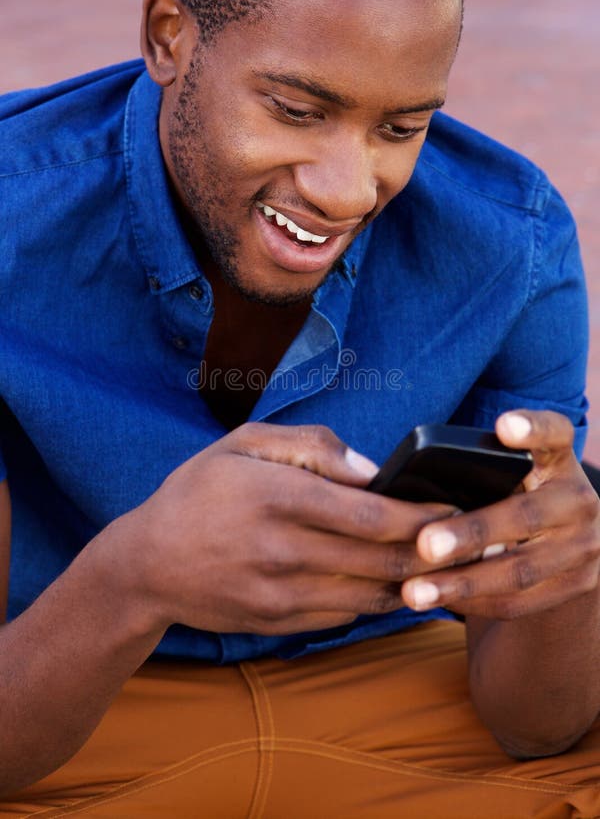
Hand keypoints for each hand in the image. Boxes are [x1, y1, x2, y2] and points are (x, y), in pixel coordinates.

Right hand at [124, 423, 453, 635]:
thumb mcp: (243, 444)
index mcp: (279, 497)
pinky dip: (382, 601)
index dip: (424, 516)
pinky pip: (347, 615)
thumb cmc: (198, 492)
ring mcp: (282, 595)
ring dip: (416, 581)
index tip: (455, 508)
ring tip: (447, 562)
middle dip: (435, 550)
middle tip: (468, 537)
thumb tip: (372, 470)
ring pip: (372, 594)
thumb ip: (311, 446)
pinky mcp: (279, 623)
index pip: (373, 515)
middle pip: (383, 559)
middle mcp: (284, 551)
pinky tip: (401, 586)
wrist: (146, 565)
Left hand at [401, 410, 599, 618]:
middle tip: (425, 544)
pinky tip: (438, 601)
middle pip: (524, 516)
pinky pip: (519, 602)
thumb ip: (477, 471)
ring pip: (519, 570)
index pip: (555, 433)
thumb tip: (406, 489)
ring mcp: (583, 545)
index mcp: (557, 459)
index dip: (532, 428)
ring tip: (415, 591)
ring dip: (461, 583)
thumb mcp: (508, 474)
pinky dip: (473, 603)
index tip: (503, 425)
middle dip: (471, 533)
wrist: (564, 540)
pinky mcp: (577, 585)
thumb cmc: (512, 494)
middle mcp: (578, 499)